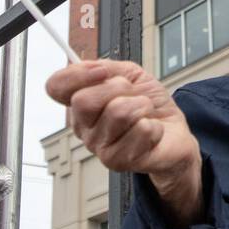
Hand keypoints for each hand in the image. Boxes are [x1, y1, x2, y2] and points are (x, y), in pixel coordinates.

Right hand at [46, 60, 202, 223]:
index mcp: (80, 103)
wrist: (173, 134)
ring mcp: (98, 146)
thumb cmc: (148, 105)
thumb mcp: (129, 75)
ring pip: (117, 112)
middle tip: (133, 94)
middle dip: (118, 88)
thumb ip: (107, 68)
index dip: (78, 74)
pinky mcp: (117, 161)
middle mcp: (84, 126)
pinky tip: (152, 132)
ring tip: (145, 113)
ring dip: (142, 105)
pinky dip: (154, 125)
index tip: (103, 71)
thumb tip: (90, 67)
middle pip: (83, 101)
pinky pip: (140, 130)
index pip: (56, 86)